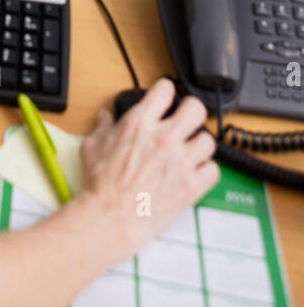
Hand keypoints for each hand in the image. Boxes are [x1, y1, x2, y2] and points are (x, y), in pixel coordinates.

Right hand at [76, 78, 217, 262]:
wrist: (111, 216)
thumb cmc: (101, 184)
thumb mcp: (93, 146)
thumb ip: (104, 126)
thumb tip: (107, 116)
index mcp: (140, 123)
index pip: (165, 90)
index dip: (166, 91)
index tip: (166, 98)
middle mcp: (164, 138)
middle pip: (196, 108)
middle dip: (191, 111)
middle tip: (185, 121)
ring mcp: (181, 162)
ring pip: (208, 140)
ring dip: (199, 144)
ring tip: (189, 151)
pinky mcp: (191, 186)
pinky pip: (213, 170)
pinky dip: (206, 171)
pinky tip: (194, 172)